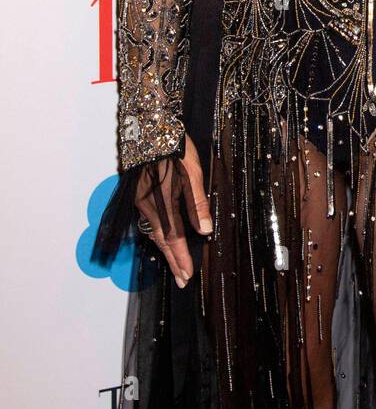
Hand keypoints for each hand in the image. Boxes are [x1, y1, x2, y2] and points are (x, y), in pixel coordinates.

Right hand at [135, 133, 212, 287]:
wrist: (150, 128)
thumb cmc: (175, 147)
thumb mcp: (193, 171)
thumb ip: (198, 202)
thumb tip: (205, 231)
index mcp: (164, 201)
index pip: (174, 238)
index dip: (181, 258)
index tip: (188, 275)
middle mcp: (149, 205)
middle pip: (162, 240)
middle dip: (173, 261)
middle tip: (181, 280)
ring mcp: (141, 200)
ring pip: (154, 232)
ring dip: (165, 251)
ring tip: (174, 266)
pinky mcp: (137, 195)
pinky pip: (148, 221)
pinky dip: (158, 235)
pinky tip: (163, 240)